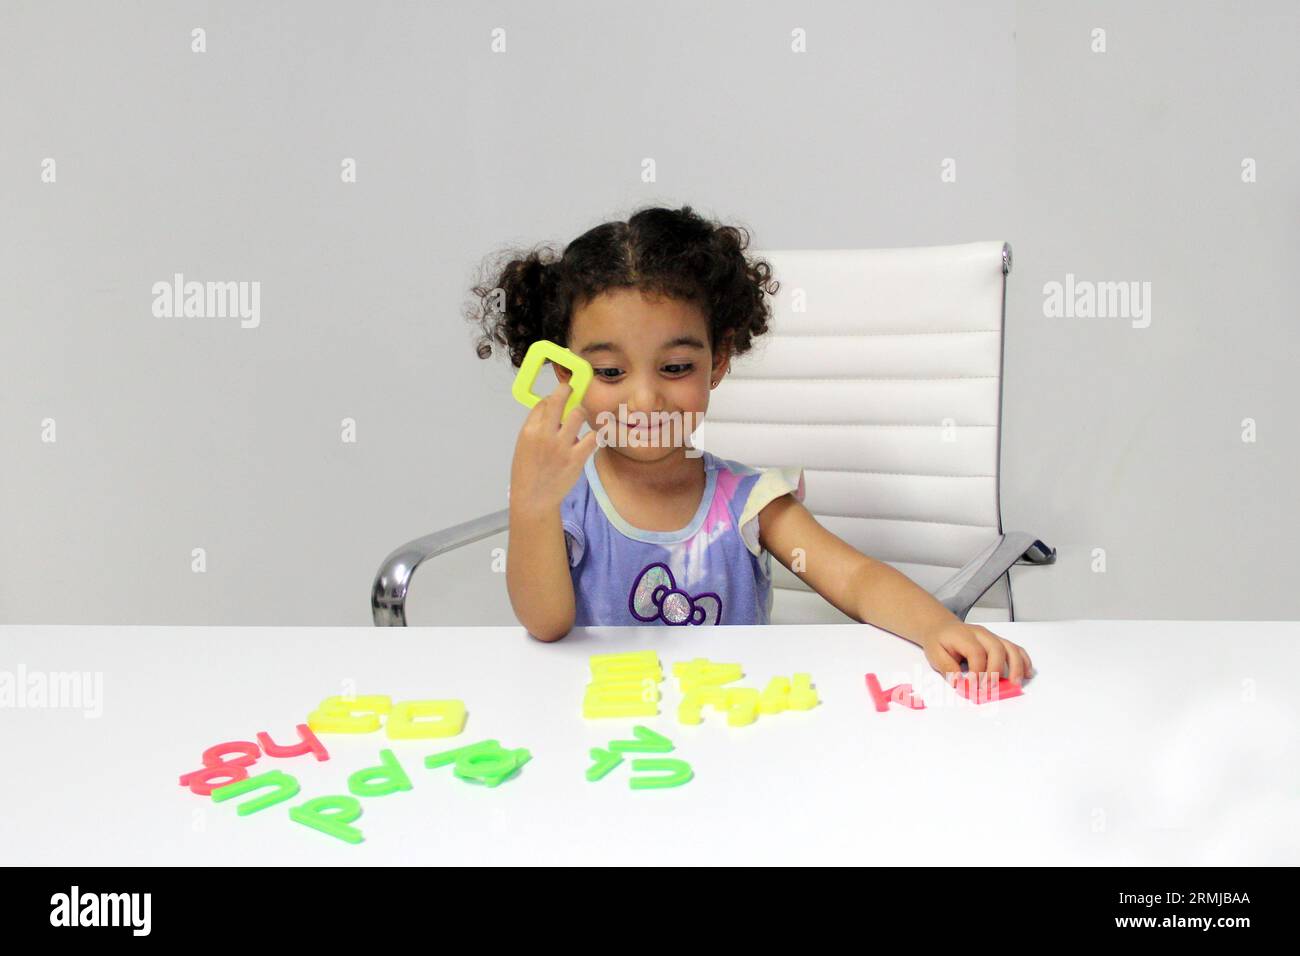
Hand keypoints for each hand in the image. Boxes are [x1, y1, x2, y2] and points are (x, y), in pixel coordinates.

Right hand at [509, 381, 597, 514]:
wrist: (534, 499)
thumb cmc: (528, 471)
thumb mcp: (524, 444)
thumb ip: (537, 425)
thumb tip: (553, 406)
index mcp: (529, 431)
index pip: (543, 402)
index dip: (553, 398)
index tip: (559, 400)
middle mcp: (545, 435)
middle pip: (560, 399)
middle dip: (568, 391)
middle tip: (573, 392)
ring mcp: (562, 447)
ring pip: (578, 414)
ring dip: (581, 414)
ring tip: (579, 421)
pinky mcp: (576, 459)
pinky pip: (592, 437)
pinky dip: (594, 436)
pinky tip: (590, 439)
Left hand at [920, 620, 1033, 688]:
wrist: (943, 627)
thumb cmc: (940, 642)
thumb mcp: (935, 654)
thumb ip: (947, 668)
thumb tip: (958, 682)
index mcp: (963, 635)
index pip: (975, 652)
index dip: (977, 671)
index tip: (975, 687)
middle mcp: (981, 634)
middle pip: (996, 648)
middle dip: (996, 671)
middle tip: (991, 689)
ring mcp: (992, 637)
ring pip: (1010, 648)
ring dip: (1016, 666)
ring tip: (1015, 683)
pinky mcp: (999, 642)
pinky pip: (1016, 649)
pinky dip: (1024, 661)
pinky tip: (1027, 673)